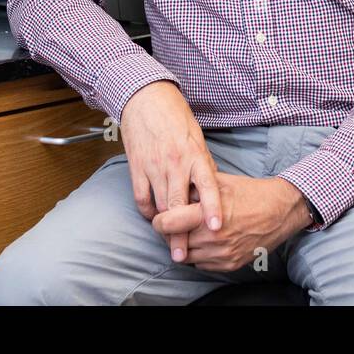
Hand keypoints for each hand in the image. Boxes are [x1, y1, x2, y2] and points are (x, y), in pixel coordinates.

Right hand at [119, 81, 222, 263]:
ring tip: (170, 244)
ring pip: (158, 205)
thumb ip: (203, 166)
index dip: (212, 208)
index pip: (207, 186)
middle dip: (180, 234)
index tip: (216, 228)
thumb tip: (209, 192)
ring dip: (164, 227)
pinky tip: (153, 218)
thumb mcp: (197, 139)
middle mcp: (175, 163)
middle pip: (178, 206)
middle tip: (182, 255)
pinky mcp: (136, 167)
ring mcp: (154, 166)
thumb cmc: (176, 117)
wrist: (146, 98)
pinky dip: (147, 211)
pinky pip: (141, 198)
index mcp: (195, 154)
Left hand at [152, 173, 311, 272]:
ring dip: (183, 246)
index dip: (159, 221)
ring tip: (189, 232)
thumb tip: (173, 193)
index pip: (167, 224)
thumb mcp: (219, 182)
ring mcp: (221, 254)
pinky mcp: (230, 265)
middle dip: (170, 234)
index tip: (160, 218)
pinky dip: (198, 254)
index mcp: (206, 214)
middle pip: (174, 243)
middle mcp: (212, 238)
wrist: (280, 211)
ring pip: (186, 257)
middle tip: (173, 225)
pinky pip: (202, 265)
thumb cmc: (250, 193)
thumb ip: (194, 189)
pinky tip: (204, 241)